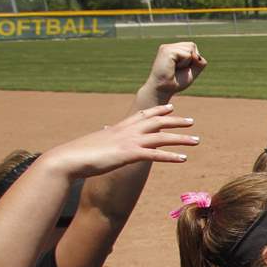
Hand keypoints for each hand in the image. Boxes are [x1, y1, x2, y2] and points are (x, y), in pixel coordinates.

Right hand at [39, 104, 196, 179]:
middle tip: (192, 121)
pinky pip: (155, 155)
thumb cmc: (80, 153)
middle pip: (157, 122)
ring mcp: (129, 142)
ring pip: (162, 137)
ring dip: (181, 139)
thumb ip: (105, 137)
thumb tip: (106, 131)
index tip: (172, 107)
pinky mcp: (129, 155)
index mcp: (119, 127)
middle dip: (176, 121)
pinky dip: (171, 156)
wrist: (69, 159)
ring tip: (197, 140)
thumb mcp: (96, 142)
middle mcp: (127, 131)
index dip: (158, 111)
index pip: (143, 115)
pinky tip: (184, 159)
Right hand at [143, 42, 206, 101]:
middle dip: (191, 60)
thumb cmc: (176, 82)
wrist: (163, 89)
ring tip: (175, 68)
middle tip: (178, 68)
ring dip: (187, 62)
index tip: (182, 68)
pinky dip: (184, 64)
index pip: (192, 46)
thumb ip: (199, 62)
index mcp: (173, 49)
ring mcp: (167, 47)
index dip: (193, 58)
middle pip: (192, 45)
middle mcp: (169, 47)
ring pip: (190, 49)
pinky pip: (187, 54)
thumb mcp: (192, 71)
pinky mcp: (167, 51)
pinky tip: (173, 68)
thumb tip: (197, 55)